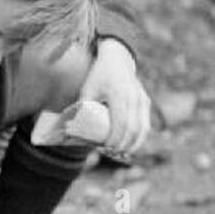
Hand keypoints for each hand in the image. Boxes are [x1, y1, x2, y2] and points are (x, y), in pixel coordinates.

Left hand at [79, 39, 151, 154]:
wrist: (117, 60)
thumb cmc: (98, 76)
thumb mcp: (87, 90)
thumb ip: (82, 108)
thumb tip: (68, 129)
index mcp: (120, 94)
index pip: (120, 123)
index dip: (114, 138)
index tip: (104, 148)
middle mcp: (134, 97)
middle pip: (133, 129)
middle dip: (123, 145)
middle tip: (111, 153)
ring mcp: (142, 99)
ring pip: (143, 128)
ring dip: (133, 144)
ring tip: (121, 153)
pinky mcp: (145, 102)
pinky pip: (145, 124)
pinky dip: (138, 137)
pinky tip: (130, 145)